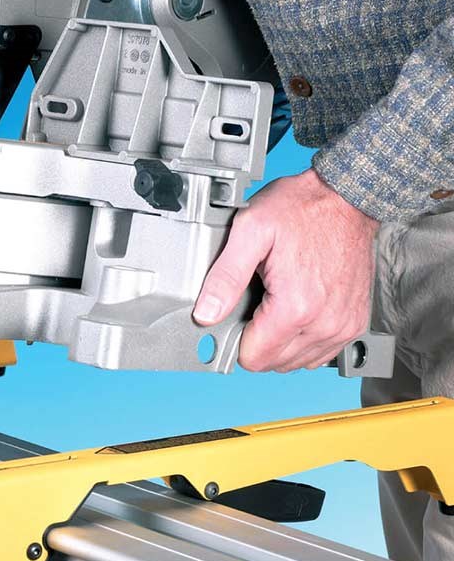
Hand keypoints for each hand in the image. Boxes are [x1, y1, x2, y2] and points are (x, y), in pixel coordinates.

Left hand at [193, 168, 378, 372]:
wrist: (348, 197)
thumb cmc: (302, 209)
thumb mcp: (250, 230)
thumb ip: (225, 277)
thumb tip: (206, 315)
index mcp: (296, 307)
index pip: (253, 358)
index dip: (237, 338)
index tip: (240, 311)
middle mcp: (324, 323)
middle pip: (273, 363)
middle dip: (259, 338)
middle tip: (260, 300)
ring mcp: (343, 326)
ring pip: (296, 363)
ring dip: (281, 341)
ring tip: (280, 302)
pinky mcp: (354, 324)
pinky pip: (320, 353)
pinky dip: (304, 339)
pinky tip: (298, 311)